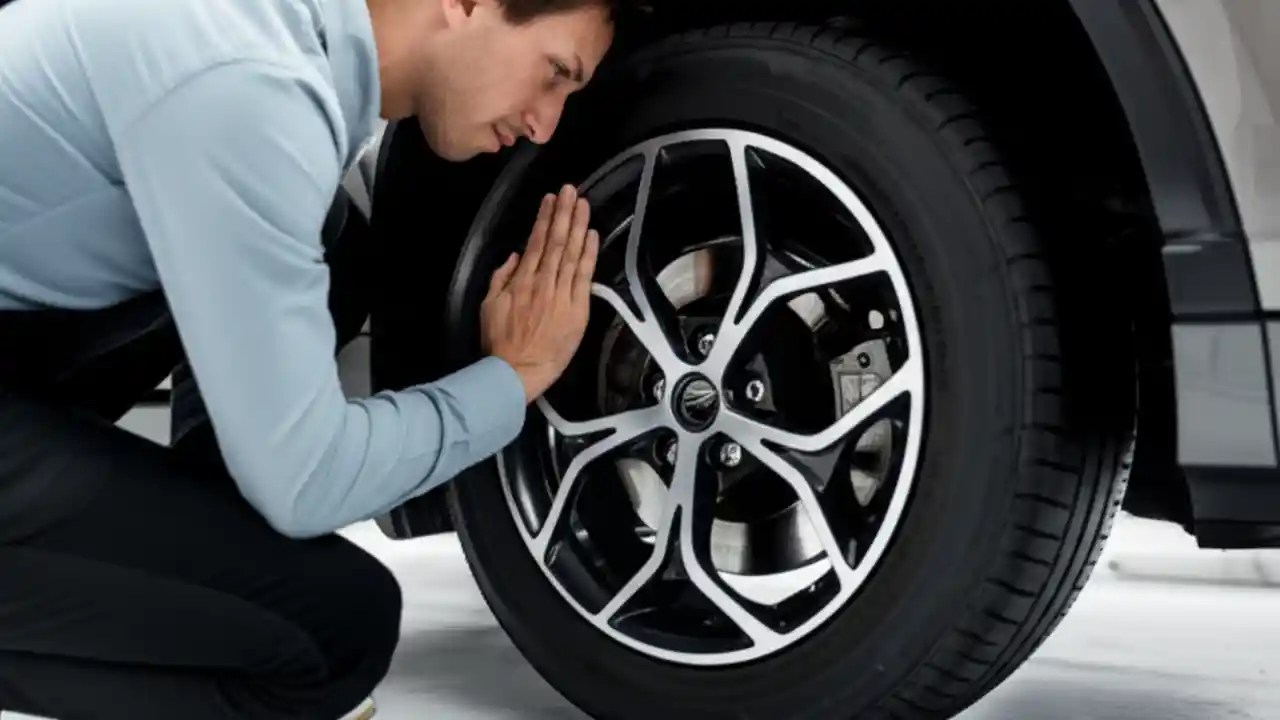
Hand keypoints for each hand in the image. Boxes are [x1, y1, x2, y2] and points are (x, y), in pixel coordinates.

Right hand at [481, 184, 599, 403]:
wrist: (517, 372)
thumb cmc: (501, 342)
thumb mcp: (488, 306)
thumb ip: (500, 278)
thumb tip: (514, 255)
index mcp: (521, 281)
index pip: (535, 242)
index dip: (544, 218)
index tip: (550, 199)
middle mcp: (543, 283)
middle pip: (556, 241)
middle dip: (564, 213)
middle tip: (571, 190)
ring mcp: (561, 295)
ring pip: (571, 254)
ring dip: (578, 226)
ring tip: (583, 204)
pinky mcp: (577, 310)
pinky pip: (584, 276)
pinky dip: (589, 254)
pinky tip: (592, 235)